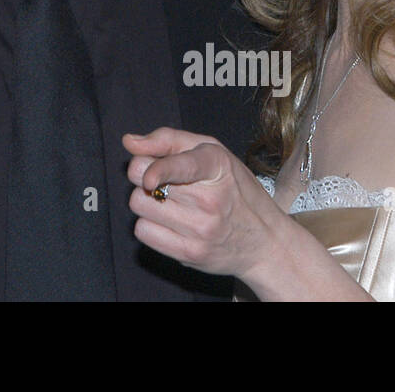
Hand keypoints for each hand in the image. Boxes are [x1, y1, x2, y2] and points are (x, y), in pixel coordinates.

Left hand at [122, 127, 282, 280]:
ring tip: (171, 202)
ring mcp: (200, 229)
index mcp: (217, 166)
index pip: (182, 166)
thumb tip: (129, 142)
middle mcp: (210, 199)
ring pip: (138, 205)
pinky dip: (149, 225)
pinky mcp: (189, 253)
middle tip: (164, 180)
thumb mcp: (210, 151)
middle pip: (143, 181)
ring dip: (146, 200)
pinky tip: (170, 222)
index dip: (158, 169)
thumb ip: (168, 140)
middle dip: (145, 175)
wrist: (265, 242)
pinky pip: (143, 232)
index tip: (148, 178)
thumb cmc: (234, 189)